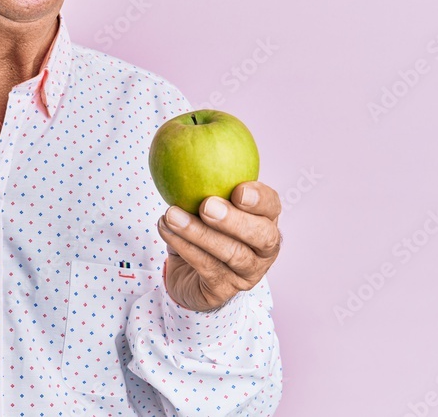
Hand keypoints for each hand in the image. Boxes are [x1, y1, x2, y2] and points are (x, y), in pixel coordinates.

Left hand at [157, 181, 281, 311]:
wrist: (188, 275)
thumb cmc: (201, 229)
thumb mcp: (205, 204)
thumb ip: (204, 182)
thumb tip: (182, 147)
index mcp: (265, 220)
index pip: (272, 206)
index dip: (259, 198)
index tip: (238, 189)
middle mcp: (264, 248)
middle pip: (261, 235)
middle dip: (234, 220)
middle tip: (207, 205)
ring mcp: (247, 273)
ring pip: (231, 253)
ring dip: (197, 232)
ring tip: (172, 215)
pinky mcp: (224, 290)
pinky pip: (206, 267)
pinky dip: (183, 246)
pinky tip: (165, 229)